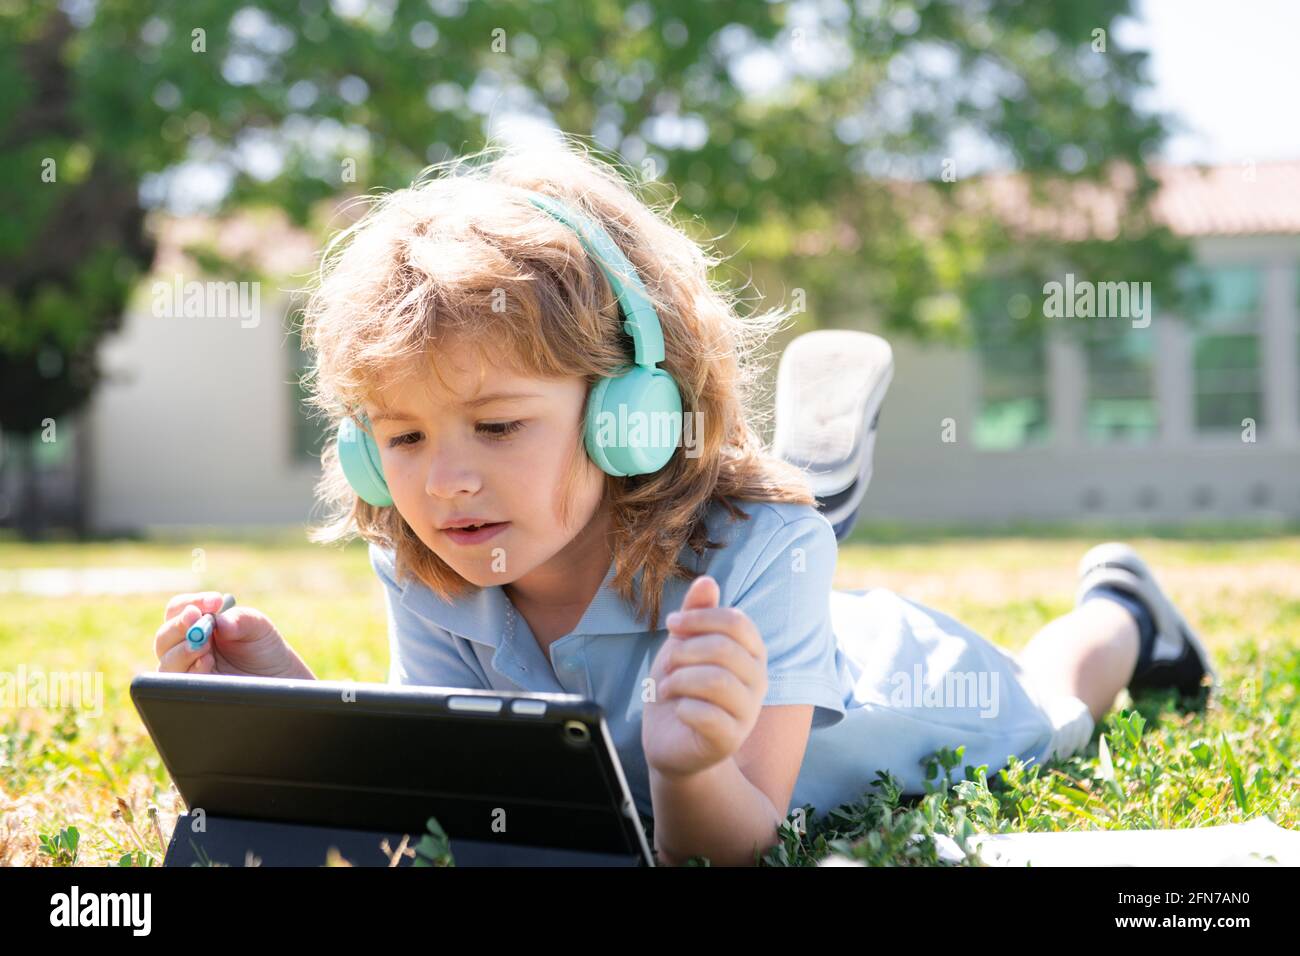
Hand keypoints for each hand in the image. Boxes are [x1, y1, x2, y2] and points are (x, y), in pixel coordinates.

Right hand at [154, 592, 314, 679]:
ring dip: (182, 649)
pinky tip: (207, 662)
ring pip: (167, 660)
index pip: (178, 609)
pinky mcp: (193, 689)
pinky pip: (178, 682)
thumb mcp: (258, 627)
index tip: (214, 601)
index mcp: (196, 623)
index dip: (191, 602)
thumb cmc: (263, 648)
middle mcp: (185, 645)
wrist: (277, 677)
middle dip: (179, 626)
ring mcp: (186, 669)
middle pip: (165, 635)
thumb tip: (220, 622)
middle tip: (197, 619)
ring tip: (205, 644)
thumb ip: (241, 619)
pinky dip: (190, 670)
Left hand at [642, 576, 766, 778]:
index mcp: (751, 652)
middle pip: (724, 649)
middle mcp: (758, 680)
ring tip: (669, 688)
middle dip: (684, 651)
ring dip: (680, 680)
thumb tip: (707, 580)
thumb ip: (696, 614)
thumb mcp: (683, 644)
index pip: (737, 622)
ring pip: (716, 681)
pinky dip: (682, 707)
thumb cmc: (680, 686)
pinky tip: (678, 710)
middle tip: (668, 663)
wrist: (670, 739)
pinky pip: (706, 714)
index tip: (672, 624)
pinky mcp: (731, 739)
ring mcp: (748, 711)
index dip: (699, 617)